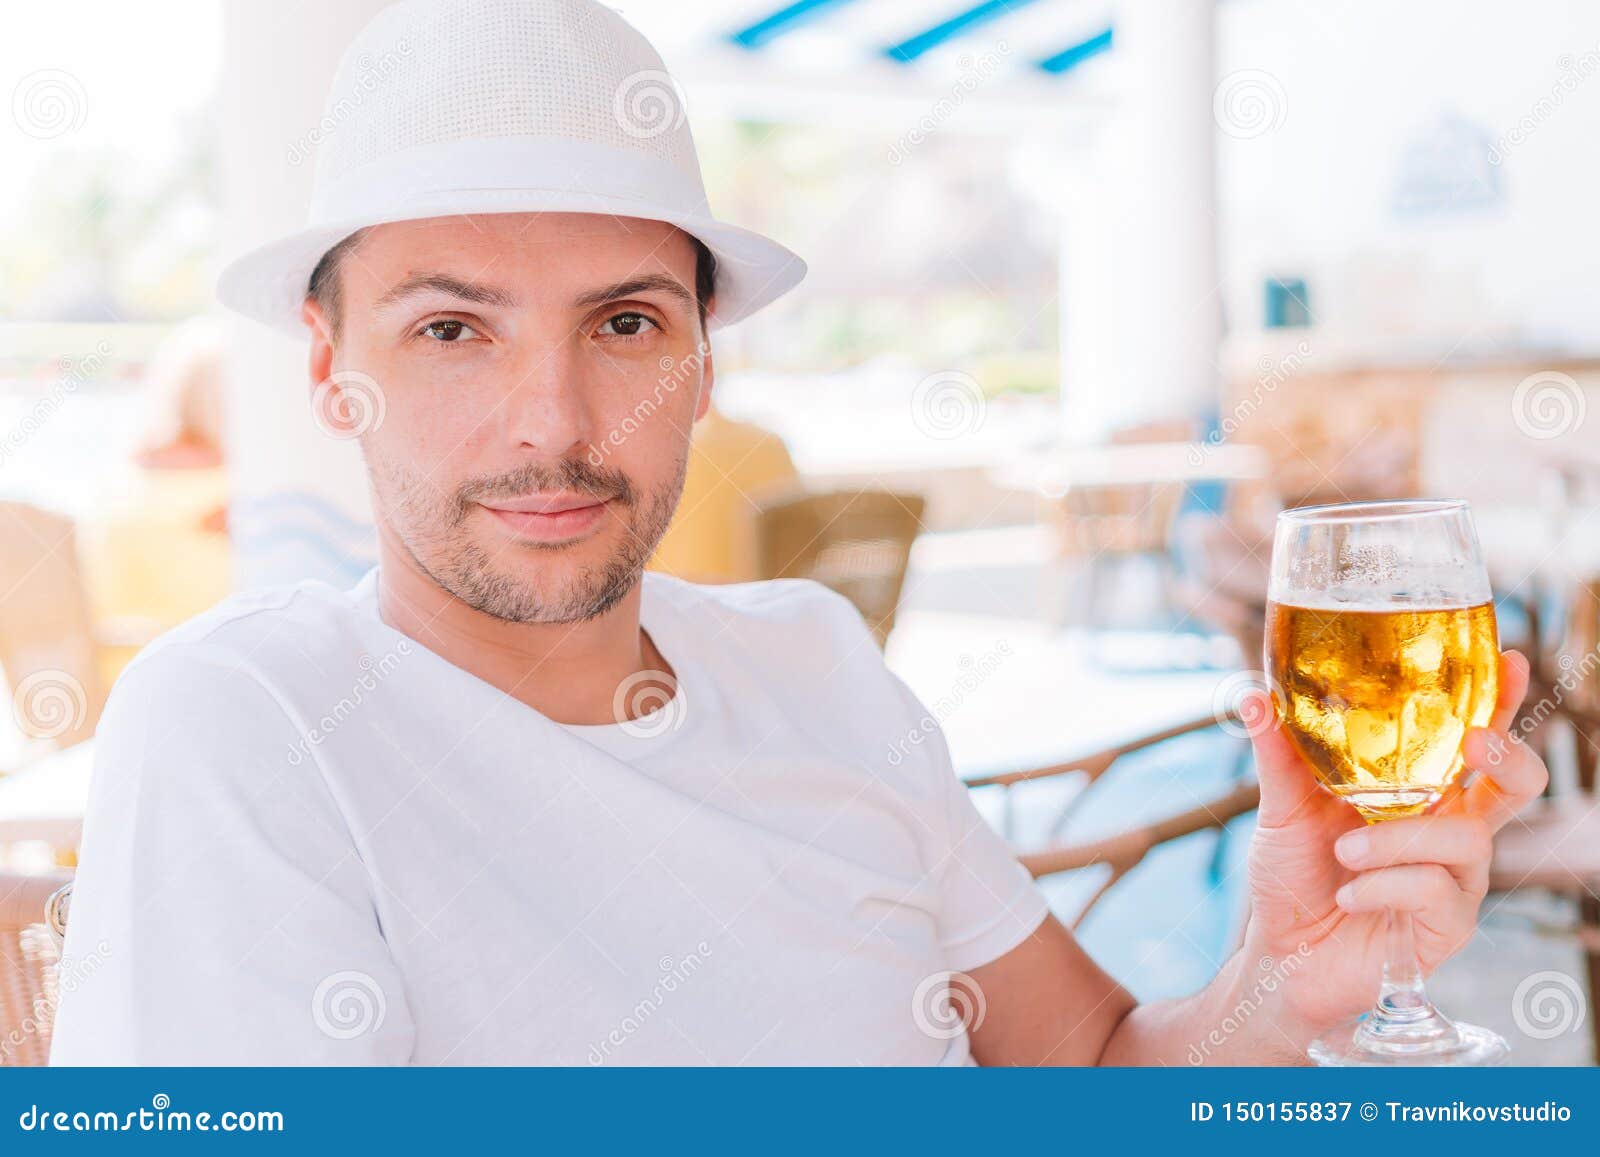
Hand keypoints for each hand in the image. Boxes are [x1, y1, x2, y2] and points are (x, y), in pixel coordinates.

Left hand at [1236, 650, 1548, 1039]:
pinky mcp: (1448, 926)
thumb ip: (1279, 754)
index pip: (1476, 740)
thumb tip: (1254, 696)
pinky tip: (1348, 895)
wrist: (1279, 954)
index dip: (1503, 702)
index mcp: (1422, 791)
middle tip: (1475, 740)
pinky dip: (1385, 885)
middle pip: (1519, 785)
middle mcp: (1451, 829)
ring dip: (1399, 839)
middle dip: (1509, 754)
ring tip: (1344, 850)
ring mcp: (1457, 879)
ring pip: (1466, 837)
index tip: (1513, 661)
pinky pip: (1438, 890)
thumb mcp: (1281, 807)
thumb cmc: (1293, 875)